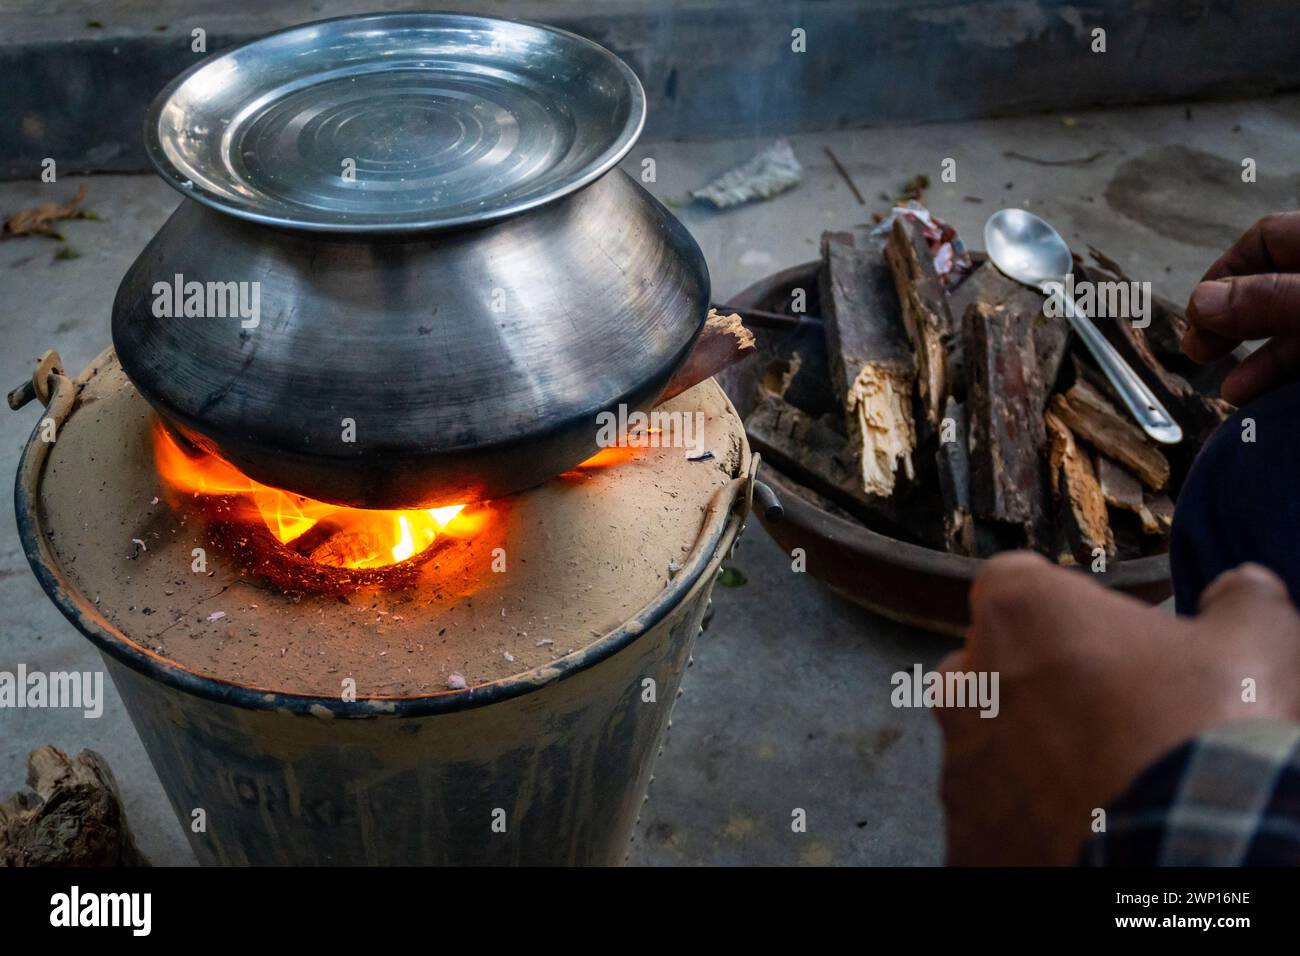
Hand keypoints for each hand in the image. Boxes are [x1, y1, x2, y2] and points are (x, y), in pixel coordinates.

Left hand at [936, 552, 1299, 865]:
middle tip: (1100, 708)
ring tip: (1096, 772)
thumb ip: (1232, 600)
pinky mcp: (967, 831)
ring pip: (983, 741)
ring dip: (1026, 750)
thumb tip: (1234, 592)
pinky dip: (1022, 814)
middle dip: (1033, 679)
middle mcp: (970, 679)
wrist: (1195, 843)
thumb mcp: (1249, 641)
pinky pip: (989, 813)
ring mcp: (961, 762)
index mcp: (1018, 612)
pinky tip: (1078, 819)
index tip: (1094, 631)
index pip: (1015, 583)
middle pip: (989, 663)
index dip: (1057, 605)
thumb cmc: (1205, 731)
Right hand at [1184, 211, 1299, 405]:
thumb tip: (1199, 301)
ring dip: (1256, 360)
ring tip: (1230, 392)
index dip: (1224, 273)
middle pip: (1274, 287)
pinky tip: (1262, 398)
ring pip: (1294, 328)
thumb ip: (1272, 298)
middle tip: (1197, 353)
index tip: (1196, 317)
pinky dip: (1284, 377)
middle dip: (1231, 321)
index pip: (1267, 240)